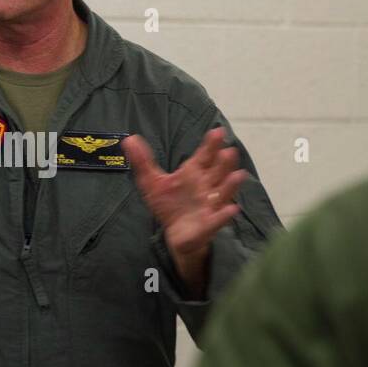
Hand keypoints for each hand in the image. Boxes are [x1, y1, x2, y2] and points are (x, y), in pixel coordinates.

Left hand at [122, 128, 247, 259]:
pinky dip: (224, 215)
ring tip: (238, 175)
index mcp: (194, 173)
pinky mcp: (209, 224)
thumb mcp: (152, 182)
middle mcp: (206, 186)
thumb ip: (143, 162)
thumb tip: (129, 139)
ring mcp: (210, 205)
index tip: (217, 132)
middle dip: (224, 163)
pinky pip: (218, 219)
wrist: (175, 234)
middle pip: (218, 172)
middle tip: (229, 151)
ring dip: (231, 185)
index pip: (204, 156)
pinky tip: (231, 209)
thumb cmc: (169, 204)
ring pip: (224, 193)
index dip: (211, 145)